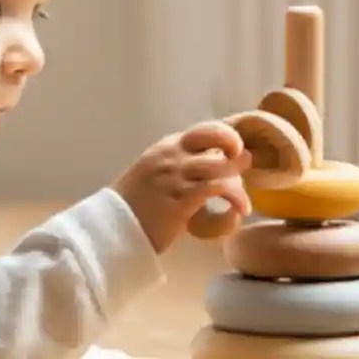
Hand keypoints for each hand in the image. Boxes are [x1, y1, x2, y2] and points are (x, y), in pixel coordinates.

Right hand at [111, 120, 252, 253]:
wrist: (113, 228)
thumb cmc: (135, 205)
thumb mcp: (155, 174)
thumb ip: (179, 166)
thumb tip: (213, 164)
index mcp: (166, 147)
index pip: (205, 130)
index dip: (227, 136)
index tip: (236, 150)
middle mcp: (172, 156)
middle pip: (217, 140)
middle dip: (236, 152)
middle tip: (245, 168)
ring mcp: (176, 177)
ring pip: (222, 166)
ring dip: (238, 184)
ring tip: (242, 203)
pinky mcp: (181, 200)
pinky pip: (218, 189)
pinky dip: (235, 198)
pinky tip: (238, 211)